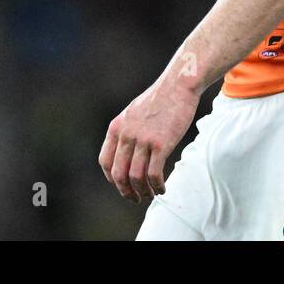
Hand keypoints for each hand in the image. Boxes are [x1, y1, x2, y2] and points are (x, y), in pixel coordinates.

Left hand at [99, 76, 199, 203]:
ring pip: (136, 177)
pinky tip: (162, 188)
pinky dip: (157, 186)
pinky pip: (154, 174)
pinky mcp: (161, 144)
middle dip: (126, 191)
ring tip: (151, 195)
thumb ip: (127, 131)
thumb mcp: (133, 112)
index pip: (105, 161)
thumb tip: (127, 152)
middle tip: (135, 198)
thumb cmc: (160, 99)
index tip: (122, 185)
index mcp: (117, 127)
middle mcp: (126, 135)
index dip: (112, 178)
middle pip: (119, 174)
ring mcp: (143, 140)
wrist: (178, 85)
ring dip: (143, 191)